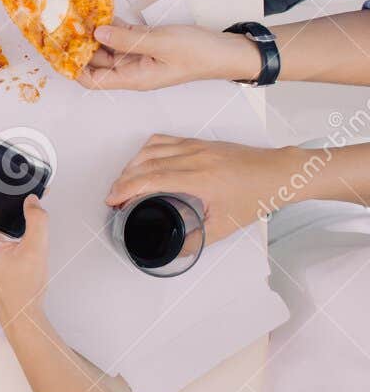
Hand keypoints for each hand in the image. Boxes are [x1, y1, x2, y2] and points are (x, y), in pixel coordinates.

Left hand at [78, 23, 260, 90]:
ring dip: (93, 32)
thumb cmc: (199, 54)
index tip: (59, 48)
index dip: (74, 67)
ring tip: (75, 13)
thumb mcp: (161, 44)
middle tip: (61, 23)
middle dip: (79, 45)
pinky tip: (99, 10)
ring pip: (107, 46)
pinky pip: (122, 36)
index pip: (92, 80)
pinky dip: (111, 25)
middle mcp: (131, 70)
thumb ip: (128, 39)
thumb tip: (97, 31)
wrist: (227, 52)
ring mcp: (138, 57)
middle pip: (96, 61)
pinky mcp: (146, 44)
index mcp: (133, 78)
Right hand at [107, 136, 305, 242]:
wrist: (278, 172)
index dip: (127, 188)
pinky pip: (162, 140)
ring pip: (150, 149)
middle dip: (123, 180)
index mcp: (201, 178)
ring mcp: (195, 146)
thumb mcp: (227, 225)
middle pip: (145, 164)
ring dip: (131, 165)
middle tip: (114, 197)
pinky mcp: (198, 141)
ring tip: (124, 182)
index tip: (113, 200)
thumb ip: (198, 239)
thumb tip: (176, 251)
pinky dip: (146, 151)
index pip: (152, 179)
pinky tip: (142, 163)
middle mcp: (194, 157)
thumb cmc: (257, 195)